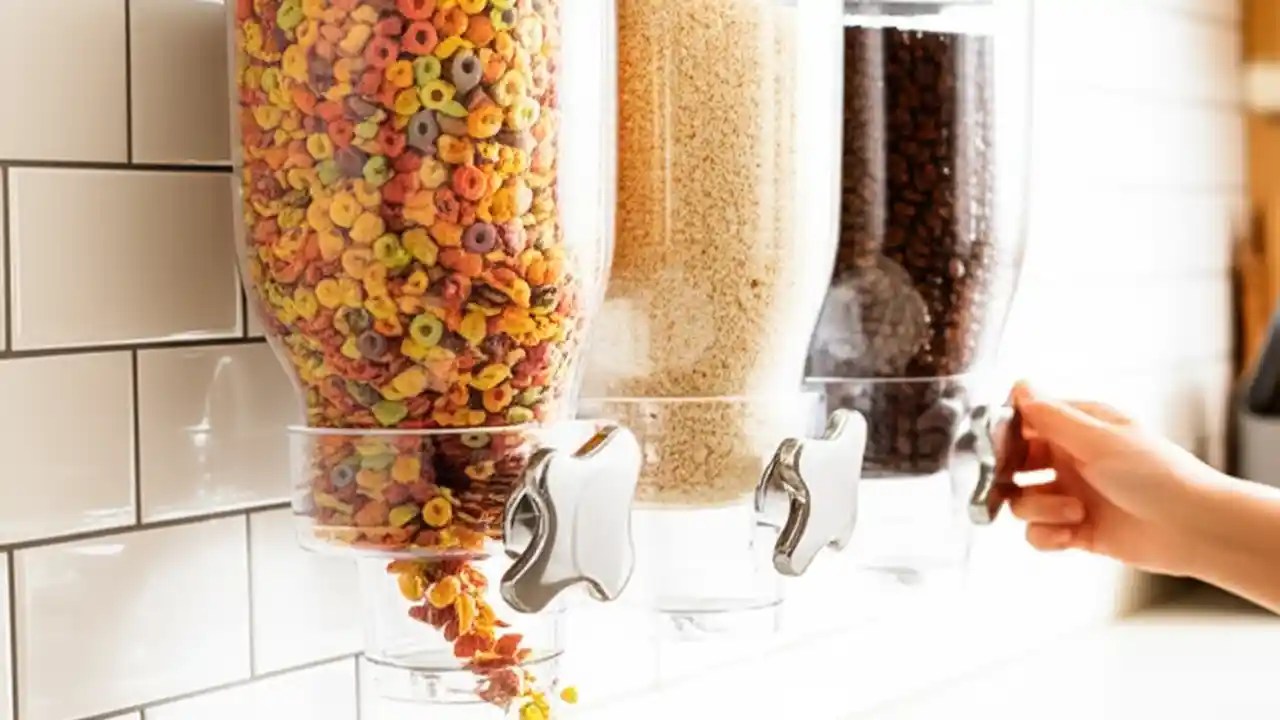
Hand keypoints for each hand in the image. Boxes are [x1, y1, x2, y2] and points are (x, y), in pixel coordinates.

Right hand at [1005, 382, 1217, 576]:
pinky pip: (1038, 533)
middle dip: (1010, 475)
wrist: (1193, 528)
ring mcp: (1071, 495)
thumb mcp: (1099, 438)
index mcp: (1078, 429)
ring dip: (1039, 508)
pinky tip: (1069, 533)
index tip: (998, 446)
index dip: (1006, 433)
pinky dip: (1047, 535)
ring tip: (1071, 511)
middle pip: (1016, 463)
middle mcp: (1071, 460)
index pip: (1026, 421)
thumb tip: (1020, 385)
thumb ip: (1053, 416)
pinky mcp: (1074, 530)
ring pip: (1023, 501)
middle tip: (1017, 480)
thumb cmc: (1158, 475)